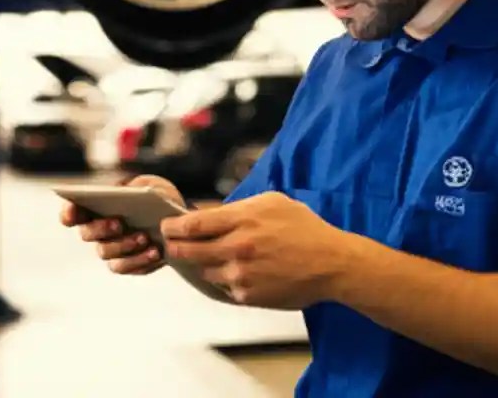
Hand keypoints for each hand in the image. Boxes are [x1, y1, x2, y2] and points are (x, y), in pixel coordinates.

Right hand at [58, 175, 183, 275]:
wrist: (174, 220)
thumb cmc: (155, 198)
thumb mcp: (149, 185)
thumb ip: (137, 186)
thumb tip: (131, 191)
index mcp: (94, 208)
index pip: (71, 213)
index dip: (68, 213)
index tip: (72, 212)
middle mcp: (96, 231)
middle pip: (87, 234)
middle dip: (101, 229)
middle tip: (118, 224)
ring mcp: (110, 249)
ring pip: (105, 253)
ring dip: (124, 245)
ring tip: (144, 237)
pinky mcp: (126, 264)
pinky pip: (127, 267)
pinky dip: (141, 260)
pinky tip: (155, 252)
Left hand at [159, 191, 354, 308]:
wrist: (331, 263)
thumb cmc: (304, 229)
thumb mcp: (272, 202)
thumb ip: (240, 207)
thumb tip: (212, 214)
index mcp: (242, 221)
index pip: (193, 225)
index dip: (173, 227)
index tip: (166, 227)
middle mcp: (237, 248)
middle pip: (188, 251)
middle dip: (174, 248)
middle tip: (170, 245)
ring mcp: (240, 275)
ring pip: (203, 272)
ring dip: (201, 265)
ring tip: (209, 257)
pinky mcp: (247, 296)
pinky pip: (224, 287)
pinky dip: (224, 280)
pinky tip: (236, 271)